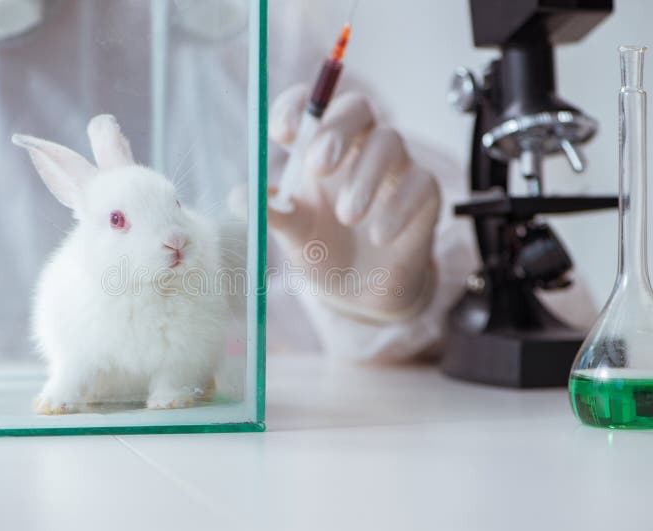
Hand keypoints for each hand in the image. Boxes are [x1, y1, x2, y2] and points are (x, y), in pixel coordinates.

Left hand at [268, 84, 440, 320]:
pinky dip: (397, 208)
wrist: (359, 293)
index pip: (310, 104)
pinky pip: (420, 183)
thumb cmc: (323, 249)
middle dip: (336, 131)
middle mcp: (358, 147)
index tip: (283, 134)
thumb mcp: (292, 233)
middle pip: (357, 108)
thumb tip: (238, 197)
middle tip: (318, 167)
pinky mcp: (424, 192)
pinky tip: (378, 235)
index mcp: (318, 147)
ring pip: (390, 141)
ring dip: (365, 177)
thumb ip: (269, 214)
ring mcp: (394, 166)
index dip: (296, 107)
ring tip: (348, 217)